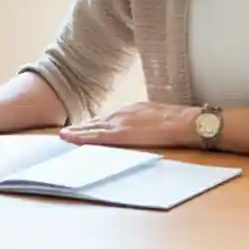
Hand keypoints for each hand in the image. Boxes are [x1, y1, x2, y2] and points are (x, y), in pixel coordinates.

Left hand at [58, 102, 198, 148]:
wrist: (186, 122)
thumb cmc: (178, 121)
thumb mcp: (156, 115)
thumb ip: (143, 121)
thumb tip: (140, 127)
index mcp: (131, 110)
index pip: (107, 118)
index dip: (93, 124)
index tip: (81, 127)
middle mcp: (121, 114)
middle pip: (96, 122)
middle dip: (81, 127)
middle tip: (65, 132)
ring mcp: (120, 123)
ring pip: (92, 128)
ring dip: (77, 132)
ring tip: (62, 135)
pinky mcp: (121, 134)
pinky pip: (96, 136)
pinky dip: (82, 137)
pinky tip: (70, 138)